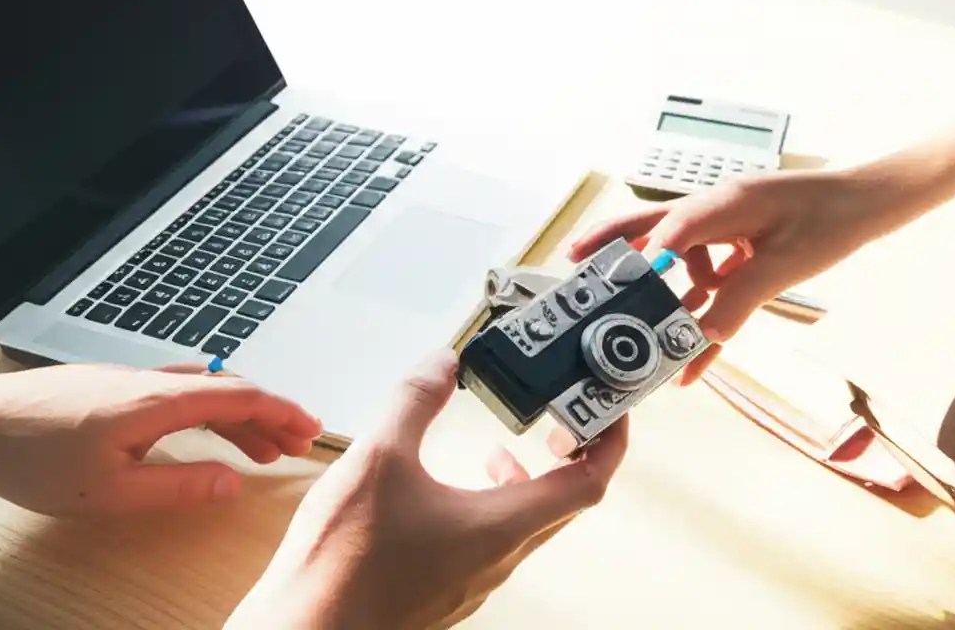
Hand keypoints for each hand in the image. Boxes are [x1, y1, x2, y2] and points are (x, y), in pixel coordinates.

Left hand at [0, 363, 320, 515]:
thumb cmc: (33, 458)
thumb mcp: (112, 491)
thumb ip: (180, 486)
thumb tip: (232, 483)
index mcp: (158, 402)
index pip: (239, 396)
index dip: (282, 411)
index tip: (310, 428)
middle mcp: (150, 381)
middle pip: (228, 390)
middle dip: (269, 416)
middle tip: (297, 443)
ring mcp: (130, 379)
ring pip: (202, 390)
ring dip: (238, 416)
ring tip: (259, 451)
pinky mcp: (112, 386)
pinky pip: (178, 390)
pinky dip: (207, 410)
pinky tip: (204, 431)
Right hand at [227, 350, 628, 629]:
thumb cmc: (342, 563)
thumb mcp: (377, 458)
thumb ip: (415, 401)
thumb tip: (443, 361)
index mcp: (500, 528)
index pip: (588, 483)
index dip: (610, 442)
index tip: (611, 410)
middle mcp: (497, 561)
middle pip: (562, 506)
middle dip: (568, 457)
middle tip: (558, 420)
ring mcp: (473, 583)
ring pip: (524, 529)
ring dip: (524, 485)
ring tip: (495, 454)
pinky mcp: (445, 593)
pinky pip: (490, 547)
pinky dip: (490, 510)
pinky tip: (447, 495)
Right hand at [570, 168, 900, 380]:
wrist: (868, 205)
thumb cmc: (830, 221)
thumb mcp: (785, 266)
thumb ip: (739, 299)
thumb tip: (702, 334)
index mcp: (722, 205)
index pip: (665, 230)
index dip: (635, 257)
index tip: (609, 283)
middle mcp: (715, 212)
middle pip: (651, 228)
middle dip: (613, 245)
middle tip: (575, 263)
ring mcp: (727, 229)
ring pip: (679, 261)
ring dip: (665, 294)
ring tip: (640, 329)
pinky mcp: (741, 248)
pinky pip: (710, 281)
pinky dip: (702, 311)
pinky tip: (697, 353)